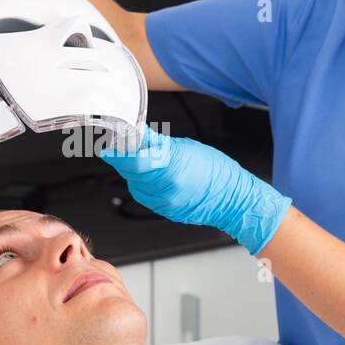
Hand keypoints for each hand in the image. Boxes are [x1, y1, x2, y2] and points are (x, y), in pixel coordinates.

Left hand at [99, 126, 291, 256]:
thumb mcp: (188, 148)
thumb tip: (139, 132)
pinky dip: (143, 184)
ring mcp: (164, 203)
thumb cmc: (219, 173)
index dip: (117, 153)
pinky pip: (145, 195)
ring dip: (133, 172)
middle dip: (124, 159)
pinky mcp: (165, 211)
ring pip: (135, 185)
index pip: (132, 161)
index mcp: (170, 170)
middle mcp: (165, 190)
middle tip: (123, 146)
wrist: (234, 201)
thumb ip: (159, 143)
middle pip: (130, 173)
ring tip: (142, 160)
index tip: (110, 145)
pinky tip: (152, 176)